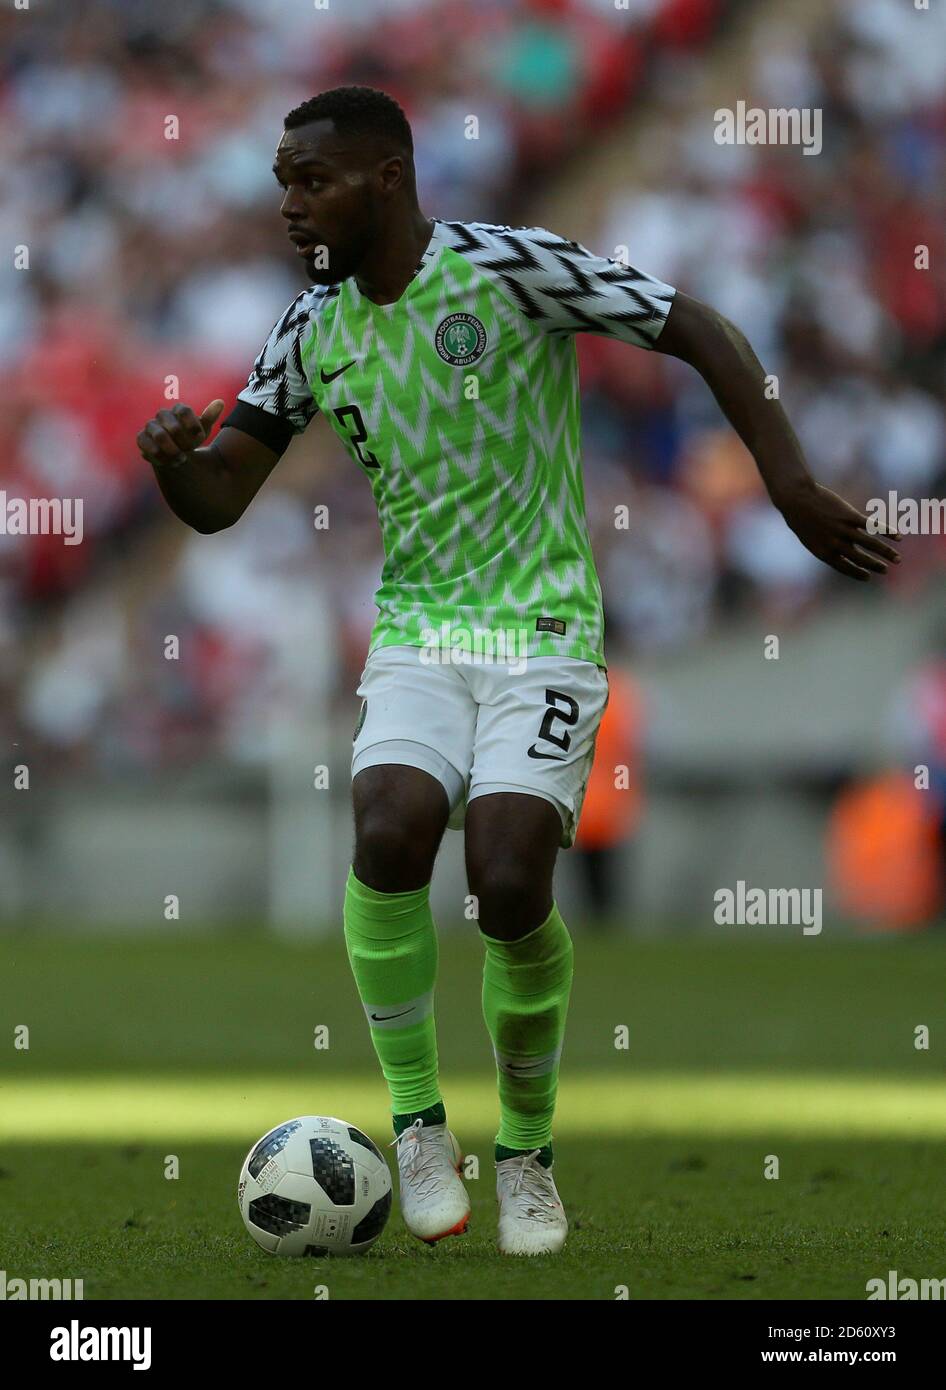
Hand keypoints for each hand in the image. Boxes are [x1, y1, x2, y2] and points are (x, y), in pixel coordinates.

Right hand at [136, 400, 225, 469]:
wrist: (176, 452)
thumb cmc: (191, 438)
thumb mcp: (202, 430)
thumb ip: (209, 417)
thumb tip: (220, 402)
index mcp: (179, 409)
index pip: (185, 411)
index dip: (193, 427)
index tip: (198, 438)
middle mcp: (163, 414)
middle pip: (174, 427)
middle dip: (184, 443)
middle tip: (189, 452)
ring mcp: (151, 425)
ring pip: (160, 436)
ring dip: (173, 451)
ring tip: (181, 460)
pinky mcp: (142, 438)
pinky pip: (148, 446)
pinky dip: (160, 457)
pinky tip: (168, 462)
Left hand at [776, 479, 900, 580]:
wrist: (796, 498)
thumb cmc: (800, 518)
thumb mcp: (810, 538)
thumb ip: (826, 547)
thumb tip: (841, 552)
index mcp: (824, 553)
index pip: (844, 568)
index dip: (857, 573)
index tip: (868, 577)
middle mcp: (835, 544)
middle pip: (860, 558)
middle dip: (875, 565)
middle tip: (887, 570)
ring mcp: (843, 529)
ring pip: (870, 544)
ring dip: (886, 552)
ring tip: (897, 559)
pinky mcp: (850, 515)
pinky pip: (873, 526)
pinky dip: (887, 531)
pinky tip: (898, 536)